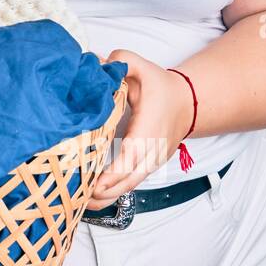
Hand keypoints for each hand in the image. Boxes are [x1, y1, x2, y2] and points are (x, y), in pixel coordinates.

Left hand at [86, 49, 194, 211]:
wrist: (187, 102)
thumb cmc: (161, 87)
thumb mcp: (142, 67)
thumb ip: (122, 61)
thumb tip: (98, 63)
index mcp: (148, 128)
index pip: (131, 156)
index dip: (113, 173)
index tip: (93, 184)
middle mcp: (153, 149)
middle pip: (130, 178)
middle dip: (105, 191)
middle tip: (79, 197)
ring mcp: (153, 160)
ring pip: (131, 184)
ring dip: (108, 196)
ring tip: (82, 204)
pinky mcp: (150, 165)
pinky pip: (132, 182)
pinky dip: (115, 192)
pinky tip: (95, 199)